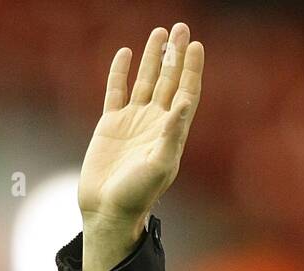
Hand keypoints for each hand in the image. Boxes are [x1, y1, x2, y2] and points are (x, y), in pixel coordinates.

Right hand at [78, 23, 203, 270]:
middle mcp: (155, 123)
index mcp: (171, 133)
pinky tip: (125, 54)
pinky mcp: (110, 124)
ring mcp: (132, 122)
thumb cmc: (138, 194)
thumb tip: (182, 103)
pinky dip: (119, 73)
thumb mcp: (160, 165)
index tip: (195, 45)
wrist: (108, 209)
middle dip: (174, 55)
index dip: (191, 69)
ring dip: (152, 58)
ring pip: (144, 81)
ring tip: (159, 33)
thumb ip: (172, 134)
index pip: (185, 93)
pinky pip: (116, 91)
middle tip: (180, 27)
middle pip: (168, 80)